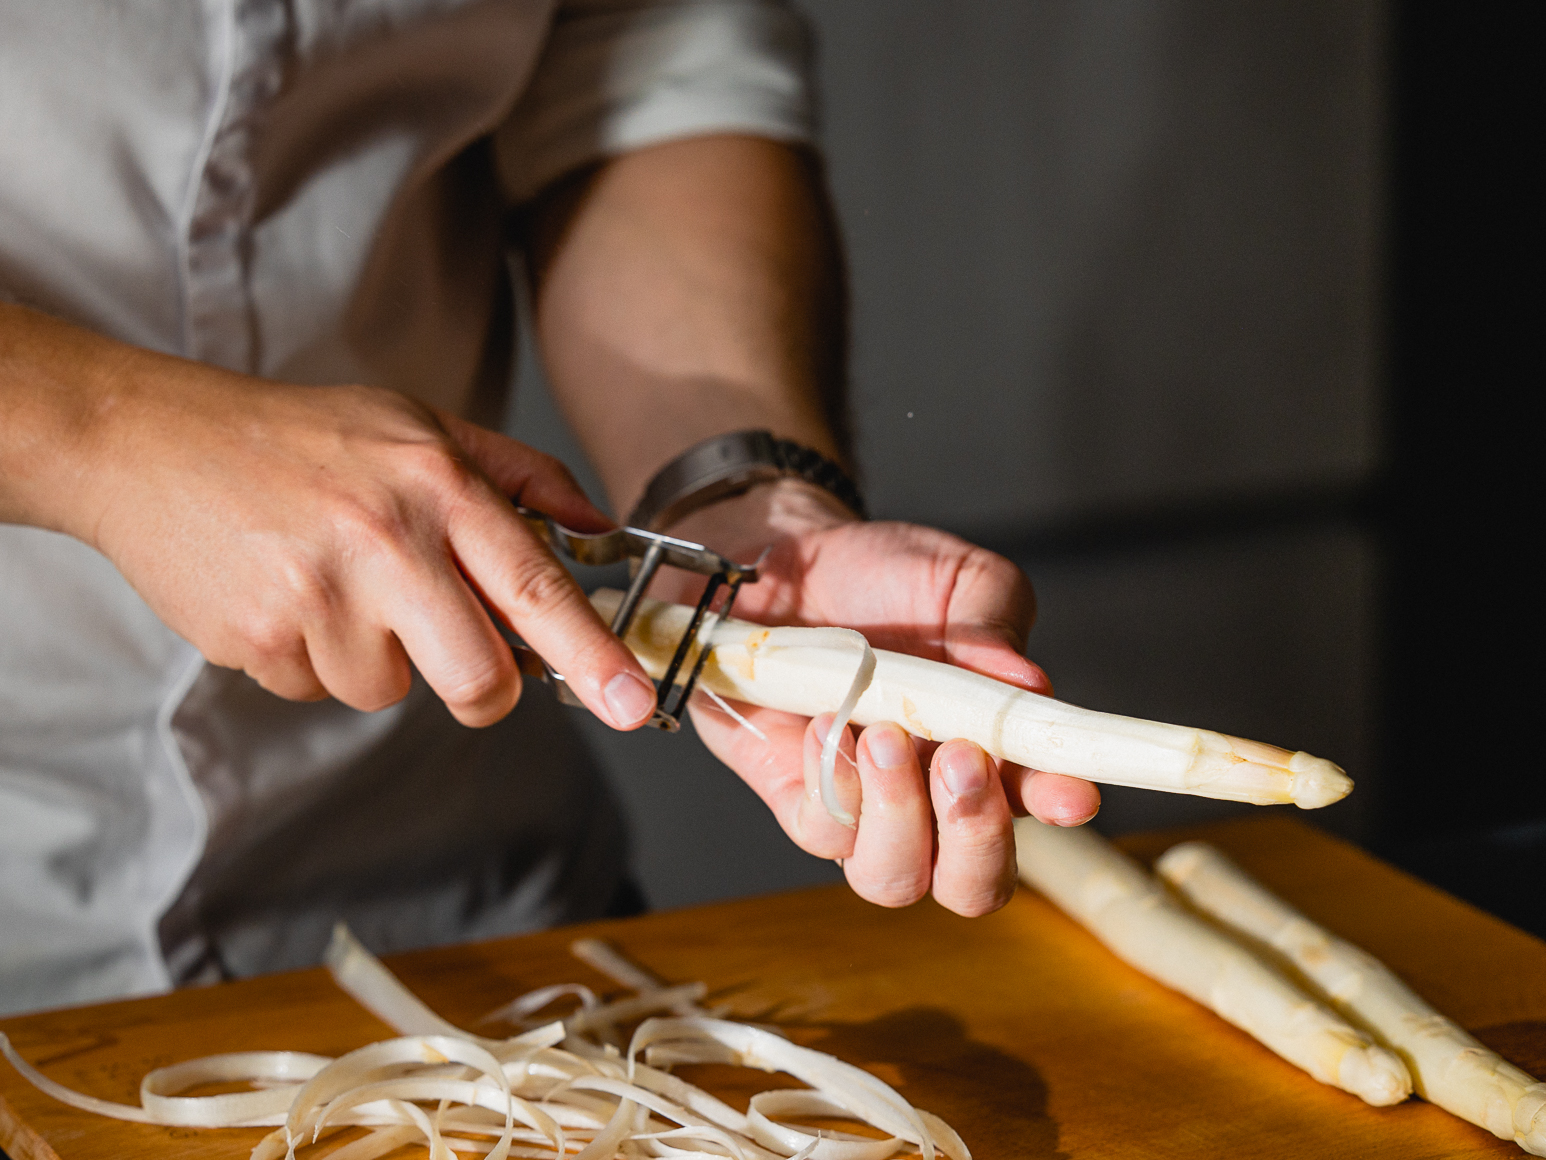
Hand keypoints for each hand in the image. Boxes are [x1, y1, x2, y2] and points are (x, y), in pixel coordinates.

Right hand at [5, 309, 658, 728]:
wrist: (150, 442)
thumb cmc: (298, 436)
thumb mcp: (418, 424)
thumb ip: (519, 476)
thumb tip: (597, 527)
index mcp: (437, 485)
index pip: (536, 587)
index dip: (592, 654)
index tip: (632, 703)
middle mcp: (385, 542)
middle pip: (478, 678)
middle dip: (483, 689)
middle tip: (459, 658)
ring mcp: (317, 597)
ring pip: (389, 691)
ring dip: (375, 657)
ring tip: (332, 583)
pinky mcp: (259, 641)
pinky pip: (319, 691)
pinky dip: (312, 659)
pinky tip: (285, 596)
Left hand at [658, 480, 1100, 916]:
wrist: (784, 567)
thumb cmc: (879, 578)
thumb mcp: (954, 578)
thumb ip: (995, 622)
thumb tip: (1028, 685)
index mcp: (994, 748)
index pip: (1038, 805)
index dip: (1058, 807)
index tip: (1068, 791)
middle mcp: (934, 796)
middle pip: (973, 885)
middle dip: (977, 837)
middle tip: (961, 760)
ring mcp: (866, 810)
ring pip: (893, 877)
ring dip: (899, 814)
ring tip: (885, 734)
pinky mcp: (801, 803)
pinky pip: (822, 831)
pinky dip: (833, 780)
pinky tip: (828, 719)